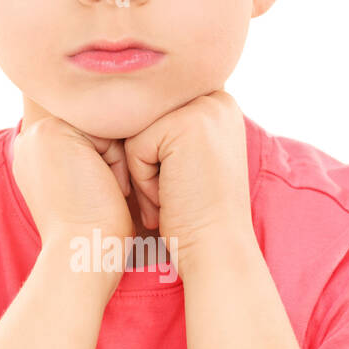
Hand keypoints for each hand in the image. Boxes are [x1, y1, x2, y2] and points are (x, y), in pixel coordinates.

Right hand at [12, 105, 134, 274]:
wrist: (80, 257)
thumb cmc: (91, 235)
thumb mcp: (83, 191)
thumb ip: (85, 162)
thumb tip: (108, 151)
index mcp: (34, 154)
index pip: (90, 143)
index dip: (107, 169)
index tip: (103, 202)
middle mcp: (31, 138)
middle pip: (97, 133)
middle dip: (113, 164)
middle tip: (109, 199)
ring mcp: (41, 132)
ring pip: (106, 133)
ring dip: (118, 166)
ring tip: (110, 196)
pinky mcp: (60, 131)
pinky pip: (110, 135)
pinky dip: (120, 165)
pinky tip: (110, 190)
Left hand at [123, 92, 253, 275]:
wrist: (218, 248)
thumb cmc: (198, 214)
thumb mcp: (190, 161)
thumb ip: (171, 130)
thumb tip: (129, 110)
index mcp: (218, 104)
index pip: (157, 117)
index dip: (156, 158)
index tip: (182, 186)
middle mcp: (216, 99)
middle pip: (145, 122)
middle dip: (150, 164)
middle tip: (176, 194)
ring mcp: (203, 109)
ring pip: (138, 134)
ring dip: (145, 174)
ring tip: (174, 196)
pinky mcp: (184, 126)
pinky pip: (135, 148)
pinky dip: (144, 181)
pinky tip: (170, 198)